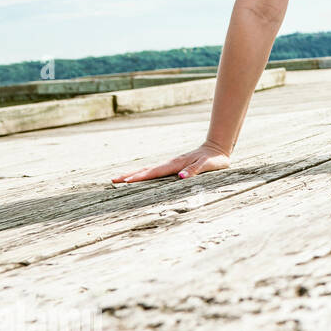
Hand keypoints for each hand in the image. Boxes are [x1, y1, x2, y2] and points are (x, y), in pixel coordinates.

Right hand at [110, 141, 230, 183]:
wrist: (218, 148)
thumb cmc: (215, 159)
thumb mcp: (208, 165)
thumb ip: (195, 170)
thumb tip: (181, 177)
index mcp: (176, 164)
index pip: (155, 172)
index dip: (141, 177)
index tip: (126, 182)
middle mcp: (171, 164)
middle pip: (147, 170)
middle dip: (130, 175)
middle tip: (113, 180)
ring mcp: (171, 164)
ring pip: (149, 169)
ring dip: (134, 174)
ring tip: (119, 179)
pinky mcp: (173, 166)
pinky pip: (156, 171)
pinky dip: (144, 174)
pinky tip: (138, 178)